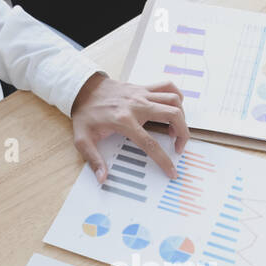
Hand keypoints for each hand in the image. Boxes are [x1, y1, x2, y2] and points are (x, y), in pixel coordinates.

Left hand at [70, 74, 189, 181]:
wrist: (83, 88)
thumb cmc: (85, 114)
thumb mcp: (83, 139)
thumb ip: (93, 160)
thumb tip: (102, 178)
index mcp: (124, 121)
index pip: (150, 144)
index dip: (164, 160)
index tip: (172, 172)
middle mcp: (137, 105)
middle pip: (172, 115)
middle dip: (183, 133)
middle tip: (178, 147)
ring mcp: (142, 94)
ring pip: (174, 100)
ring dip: (181, 116)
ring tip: (175, 130)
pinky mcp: (144, 88)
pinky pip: (168, 87)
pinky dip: (177, 96)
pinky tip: (174, 108)